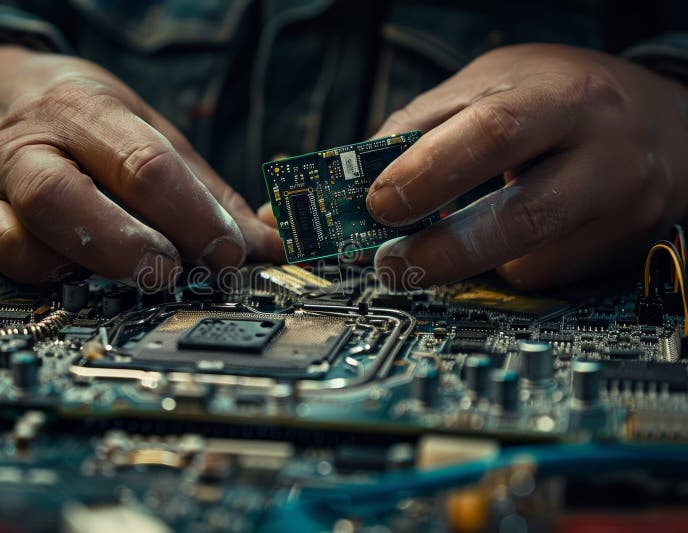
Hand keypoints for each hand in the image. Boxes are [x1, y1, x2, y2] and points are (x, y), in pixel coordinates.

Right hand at [0, 46, 282, 285]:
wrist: (6, 94)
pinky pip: (6, 256)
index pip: (144, 166)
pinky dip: (51, 273)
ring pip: (28, 231)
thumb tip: (269, 243)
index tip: (228, 251)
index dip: (193, 217)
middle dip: (134, 247)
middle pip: (71, 197)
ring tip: (139, 276)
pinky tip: (86, 271)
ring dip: (94, 266)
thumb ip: (209, 193)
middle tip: (176, 274)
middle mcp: (37, 142)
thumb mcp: (155, 134)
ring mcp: (0, 181)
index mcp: (92, 110)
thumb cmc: (91, 119)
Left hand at [367, 44, 687, 288]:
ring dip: (470, 258)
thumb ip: (420, 129)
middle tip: (389, 265)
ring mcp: (622, 208)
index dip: (428, 175)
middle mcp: (605, 154)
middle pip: (520, 219)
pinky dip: (508, 261)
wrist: (658, 120)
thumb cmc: (558, 97)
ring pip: (527, 260)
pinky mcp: (622, 249)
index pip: (493, 136)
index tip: (377, 205)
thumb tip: (356, 186)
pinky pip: (544, 275)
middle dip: (441, 252)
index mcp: (560, 97)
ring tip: (453, 234)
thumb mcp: (487, 86)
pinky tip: (516, 228)